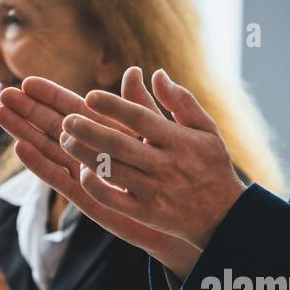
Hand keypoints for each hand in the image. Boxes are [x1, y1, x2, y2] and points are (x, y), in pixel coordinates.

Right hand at [0, 68, 202, 278]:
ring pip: (50, 150)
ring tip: (0, 115)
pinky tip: (21, 148)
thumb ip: (140, 107)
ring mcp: (88, 176)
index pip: (74, 109)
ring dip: (25, 132)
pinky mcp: (90, 199)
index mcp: (109, 133)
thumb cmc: (176, 174)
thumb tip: (134, 70)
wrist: (188, 214)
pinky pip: (61, 179)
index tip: (27, 81)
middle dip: (28, 111)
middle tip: (1, 94)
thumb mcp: (159, 135)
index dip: (50, 96)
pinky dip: (40, 164)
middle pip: (53, 127)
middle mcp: (93, 153)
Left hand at [40, 66, 243, 247]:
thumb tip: (157, 73)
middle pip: (118, 143)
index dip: (113, 105)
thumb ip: (182, 101)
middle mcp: (164, 165)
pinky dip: (95, 185)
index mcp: (177, 141)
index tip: (90, 96)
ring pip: (110, 170)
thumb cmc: (213, 167)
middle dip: (87, 130)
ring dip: (83, 154)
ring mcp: (153, 190)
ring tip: (64, 141)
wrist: (225, 216)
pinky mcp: (146, 213)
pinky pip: (112, 199)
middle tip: (66, 120)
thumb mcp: (207, 130)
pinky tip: (83, 172)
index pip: (140, 118)